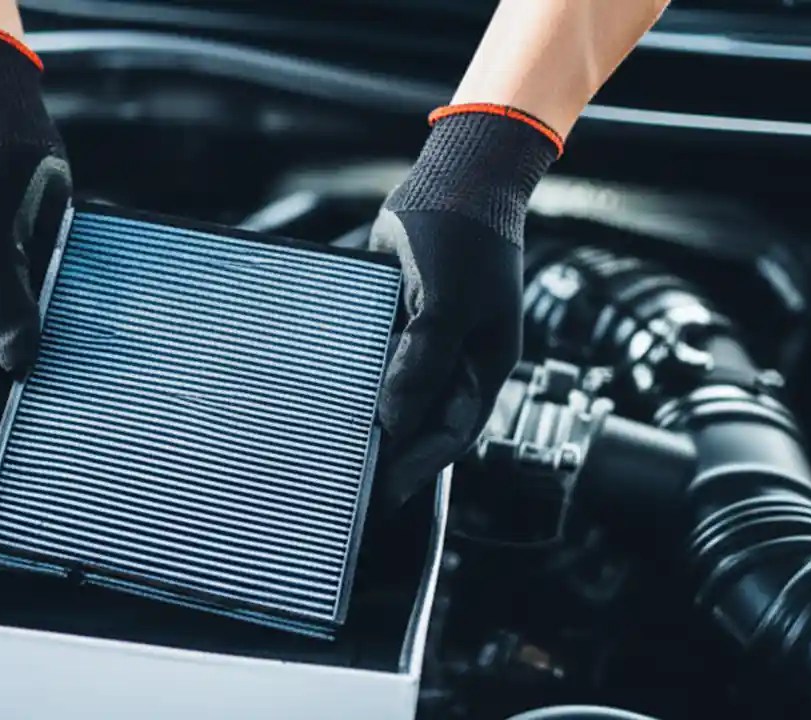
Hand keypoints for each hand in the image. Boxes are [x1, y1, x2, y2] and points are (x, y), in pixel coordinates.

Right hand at [0, 30, 70, 440]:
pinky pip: (59, 310)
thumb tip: (18, 362)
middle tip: (57, 434)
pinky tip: (105, 355)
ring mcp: (13, 283)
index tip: (11, 437)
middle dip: (20, 399)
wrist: (0, 115)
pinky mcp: (45, 266)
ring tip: (87, 405)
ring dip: (53, 369)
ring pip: (31, 342)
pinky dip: (75, 333)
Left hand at [370, 108, 556, 508]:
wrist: (457, 171)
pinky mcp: (400, 314)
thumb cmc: (466, 235)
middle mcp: (458, 358)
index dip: (416, 468)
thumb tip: (392, 423)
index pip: (450, 435)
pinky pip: (377, 355)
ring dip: (368, 415)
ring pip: (396, 391)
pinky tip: (325, 394)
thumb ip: (420, 368)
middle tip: (348, 481)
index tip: (382, 498)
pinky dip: (356, 375)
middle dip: (390, 451)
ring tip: (331, 446)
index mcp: (485, 366)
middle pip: (421, 420)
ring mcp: (429, 337)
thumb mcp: (446, 308)